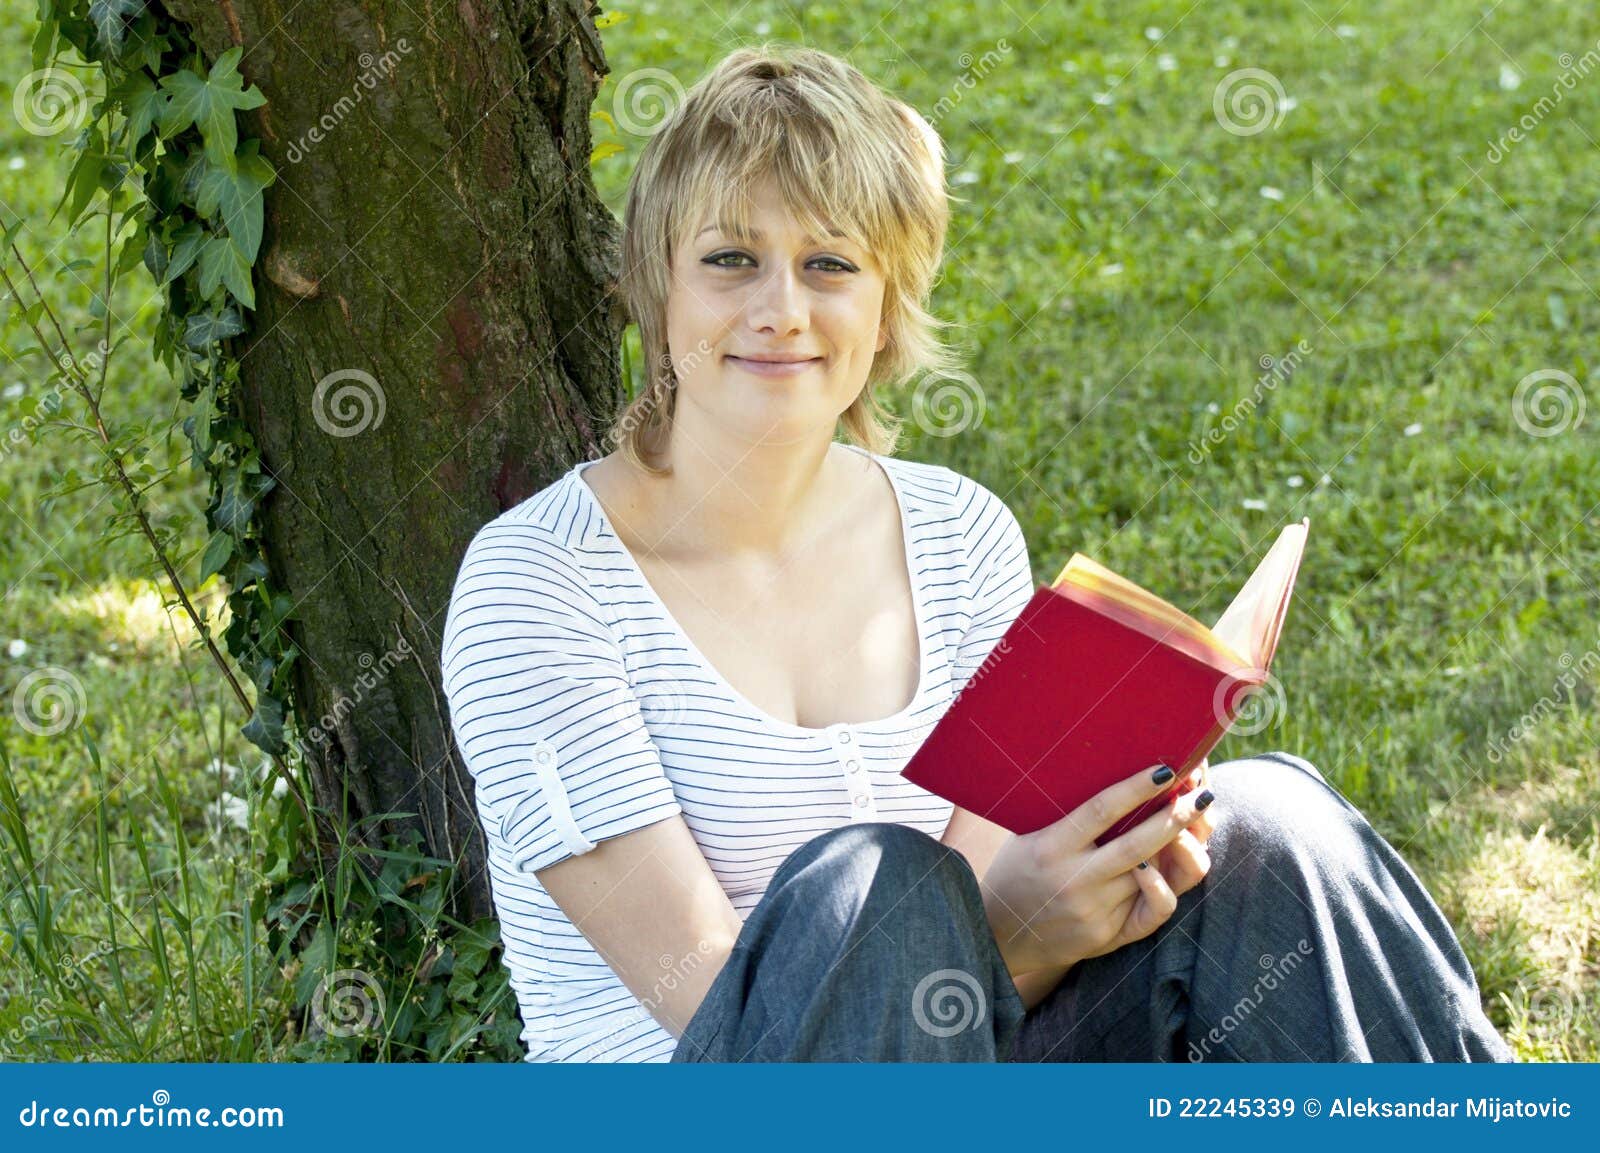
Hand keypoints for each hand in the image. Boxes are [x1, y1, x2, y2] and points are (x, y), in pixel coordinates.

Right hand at [979, 763, 1215, 976]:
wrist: (1000, 935)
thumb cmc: (1017, 872)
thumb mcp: (1028, 836)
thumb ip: (1065, 815)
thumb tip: (1111, 774)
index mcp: (1050, 848)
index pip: (1100, 811)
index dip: (1135, 788)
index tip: (1165, 769)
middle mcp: (1074, 880)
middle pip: (1135, 845)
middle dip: (1174, 817)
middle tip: (1200, 793)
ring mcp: (1093, 911)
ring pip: (1150, 875)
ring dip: (1180, 846)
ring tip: (1198, 819)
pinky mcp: (1107, 936)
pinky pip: (1151, 910)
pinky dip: (1167, 886)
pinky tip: (1176, 865)